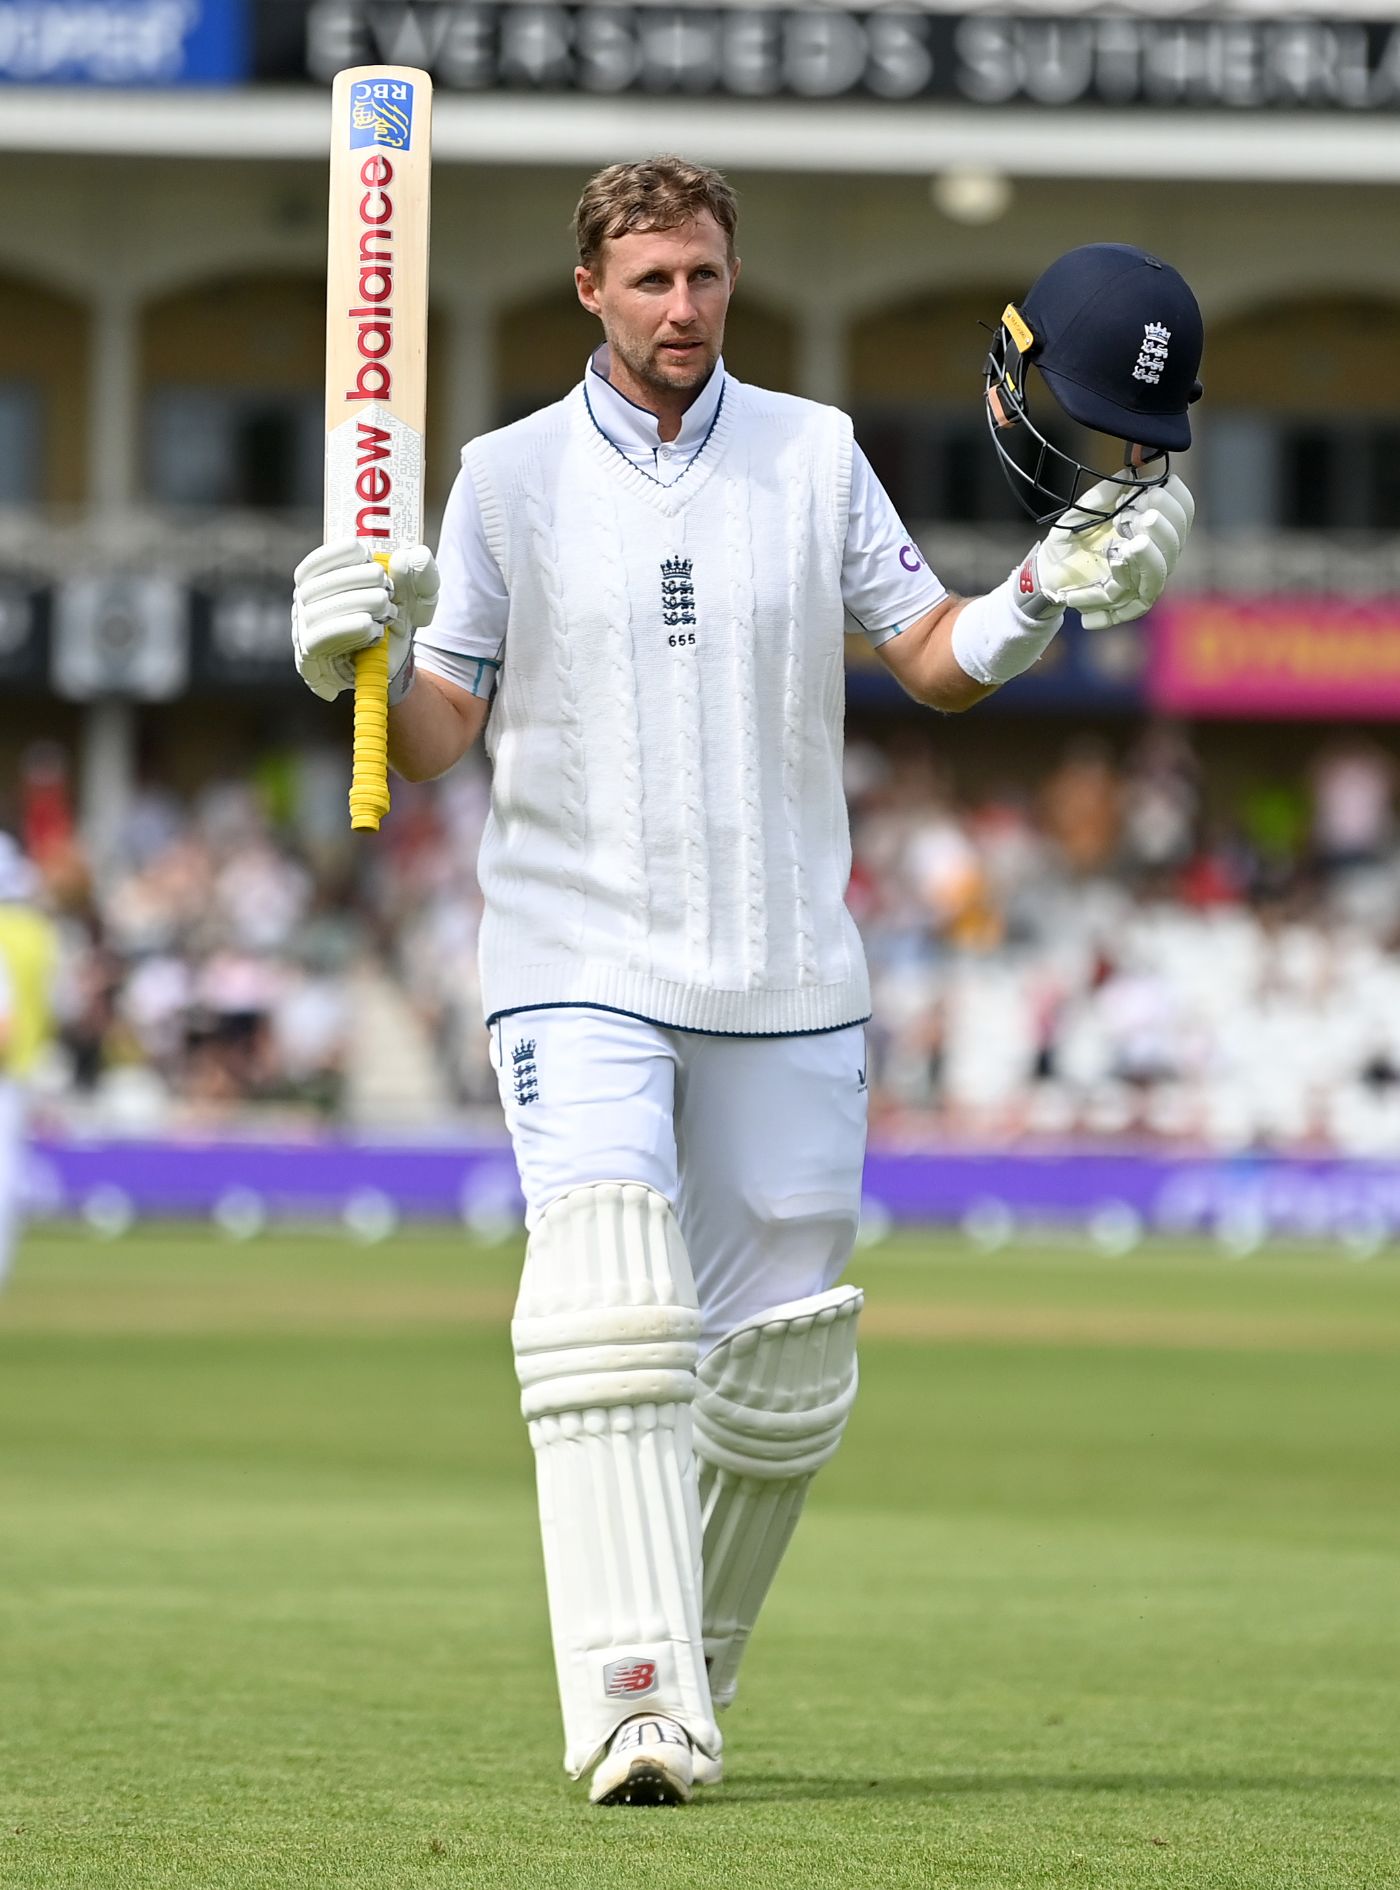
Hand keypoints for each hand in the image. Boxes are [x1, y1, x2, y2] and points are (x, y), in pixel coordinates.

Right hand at [291, 541, 438, 701]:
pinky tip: (372, 626)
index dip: (336, 554)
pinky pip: (318, 639)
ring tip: (386, 608)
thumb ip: (420, 572)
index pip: (314, 563)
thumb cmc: (396, 622)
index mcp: (320, 582)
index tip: (366, 552)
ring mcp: (304, 633)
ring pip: (316, 611)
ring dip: (356, 603)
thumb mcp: (417, 595)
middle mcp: (305, 606)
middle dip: (355, 578)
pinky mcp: (310, 660)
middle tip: (387, 587)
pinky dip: (347, 628)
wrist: (397, 664)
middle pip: (314, 586)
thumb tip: (407, 556)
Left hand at [1033, 473, 1193, 629]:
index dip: (1176, 499)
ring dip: (1150, 556)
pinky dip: (1125, 578)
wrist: (1046, 571)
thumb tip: (1131, 471)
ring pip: (1160, 571)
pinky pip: (1134, 597)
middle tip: (1147, 514)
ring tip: (1135, 543)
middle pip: (1175, 542)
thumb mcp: (1084, 510)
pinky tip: (1116, 562)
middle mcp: (1155, 554)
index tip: (1156, 488)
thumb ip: (1107, 493)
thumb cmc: (1070, 539)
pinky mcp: (1123, 603)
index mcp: (1152, 526)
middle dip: (1165, 527)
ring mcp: (1140, 580)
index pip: (1182, 512)